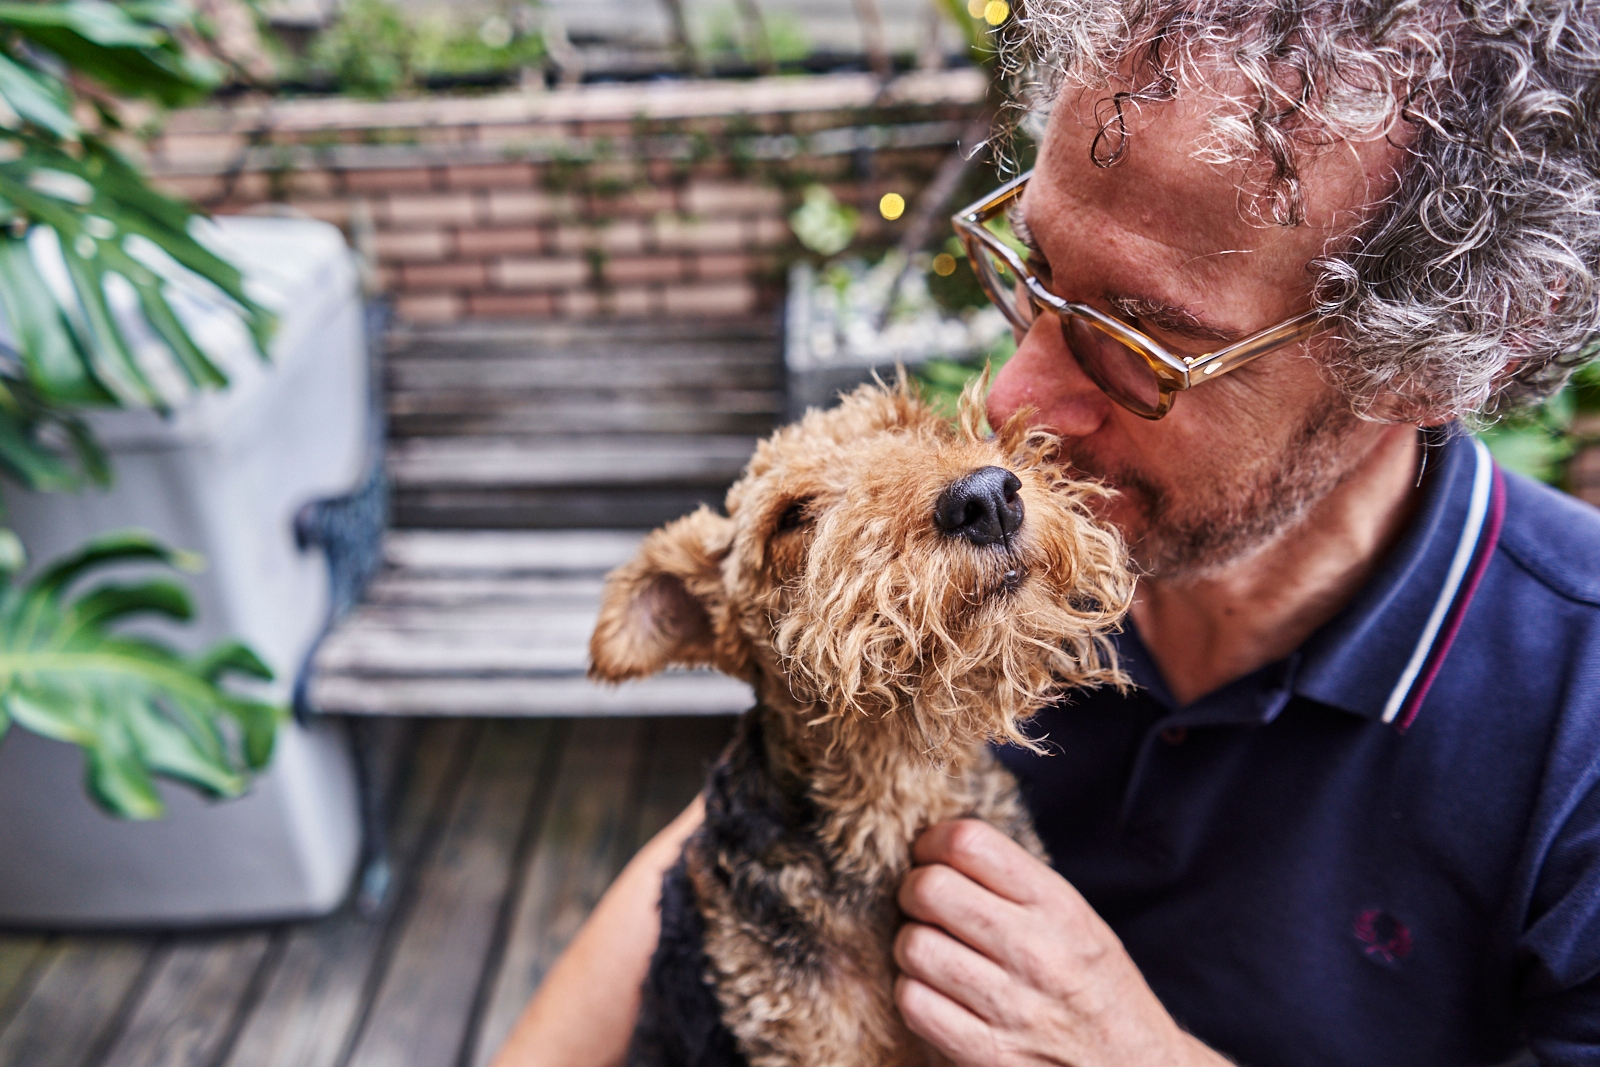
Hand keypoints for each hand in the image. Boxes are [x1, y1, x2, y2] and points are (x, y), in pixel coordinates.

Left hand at [893, 819, 1231, 1066]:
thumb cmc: (1098, 987)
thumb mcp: (1077, 918)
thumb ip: (1015, 882)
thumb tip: (940, 847)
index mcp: (1058, 906)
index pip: (969, 842)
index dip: (933, 842)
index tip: (930, 855)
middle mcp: (1034, 950)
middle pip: (930, 889)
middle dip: (913, 890)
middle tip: (923, 903)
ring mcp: (1010, 1005)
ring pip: (913, 945)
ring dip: (911, 944)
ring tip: (932, 949)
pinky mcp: (988, 1052)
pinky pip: (914, 1003)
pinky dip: (914, 993)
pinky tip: (935, 991)